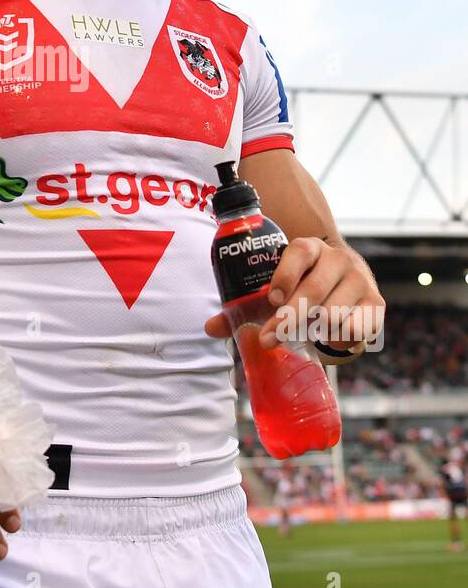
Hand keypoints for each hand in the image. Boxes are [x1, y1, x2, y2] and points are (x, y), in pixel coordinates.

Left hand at [204, 237, 384, 361]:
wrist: (343, 282)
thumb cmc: (300, 287)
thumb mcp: (275, 291)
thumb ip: (244, 307)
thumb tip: (211, 328)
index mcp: (310, 248)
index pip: (298, 253)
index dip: (284, 275)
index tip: (271, 299)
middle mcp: (338, 259)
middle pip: (313, 289)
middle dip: (288, 318)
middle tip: (270, 339)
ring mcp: (360, 279)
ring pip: (334, 311)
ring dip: (312, 330)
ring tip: (299, 337)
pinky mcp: (375, 303)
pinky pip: (357, 327)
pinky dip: (338, 338)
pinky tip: (326, 338)